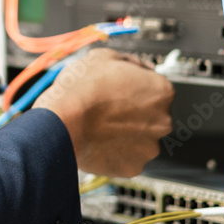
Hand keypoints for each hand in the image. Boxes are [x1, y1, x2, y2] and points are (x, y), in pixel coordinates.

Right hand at [32, 47, 173, 176]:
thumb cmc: (79, 90)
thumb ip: (130, 61)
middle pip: (151, 116)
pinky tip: (98, 140)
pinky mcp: (133, 167)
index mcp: (161, 91)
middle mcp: (162, 121)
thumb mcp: (103, 56)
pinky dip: (115, 151)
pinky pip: (126, 157)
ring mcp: (149, 146)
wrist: (60, 122)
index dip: (134, 88)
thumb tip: (141, 66)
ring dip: (124, 133)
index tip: (119, 90)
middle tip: (107, 108)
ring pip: (140, 138)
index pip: (156, 89)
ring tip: (99, 125)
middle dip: (133, 113)